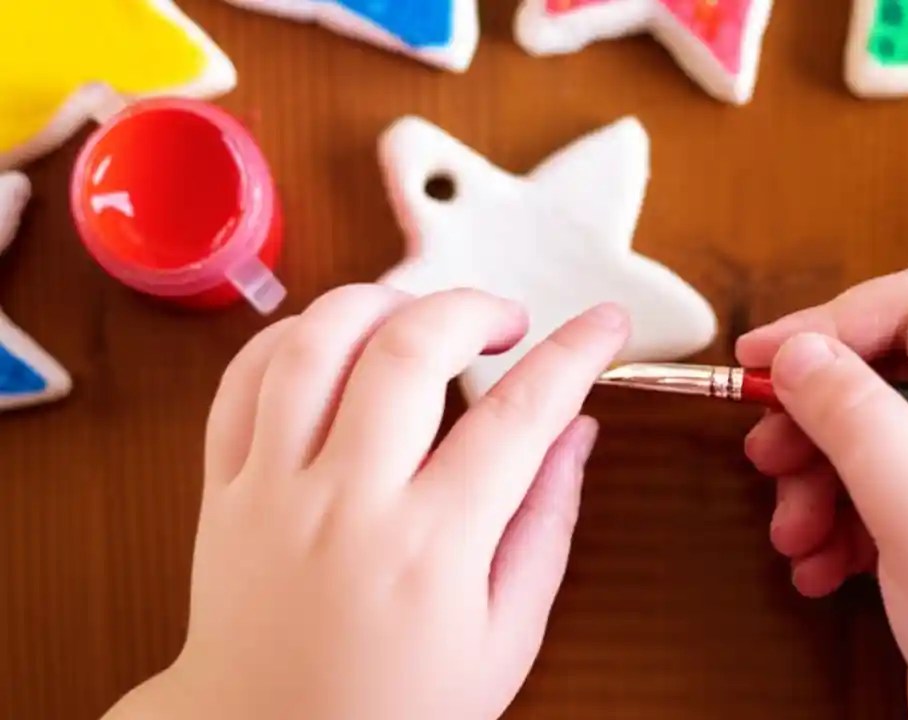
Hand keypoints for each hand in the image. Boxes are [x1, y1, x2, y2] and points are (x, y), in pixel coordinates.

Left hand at [104, 285, 629, 719]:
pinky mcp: (224, 488)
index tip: (605, 324)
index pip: (518, 417)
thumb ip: (546, 526)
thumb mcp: (505, 637)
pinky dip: (294, 337)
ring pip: (315, 343)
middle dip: (472, 308)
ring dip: (380, 304)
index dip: (574, 354)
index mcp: (432, 548)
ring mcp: (274, 489)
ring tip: (420, 320)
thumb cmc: (396, 708)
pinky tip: (340, 345)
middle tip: (506, 322)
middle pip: (408, 349)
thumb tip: (578, 433)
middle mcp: (348, 503)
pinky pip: (243, 379)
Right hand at [737, 266, 907, 719]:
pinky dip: (843, 524)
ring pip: (881, 441)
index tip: (760, 359)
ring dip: (821, 481)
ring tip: (792, 536)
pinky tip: (821, 569)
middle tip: (765, 454)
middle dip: (819, 418)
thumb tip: (801, 352)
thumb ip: (858, 420)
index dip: (835, 321)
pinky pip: (889, 498)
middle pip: (894, 376)